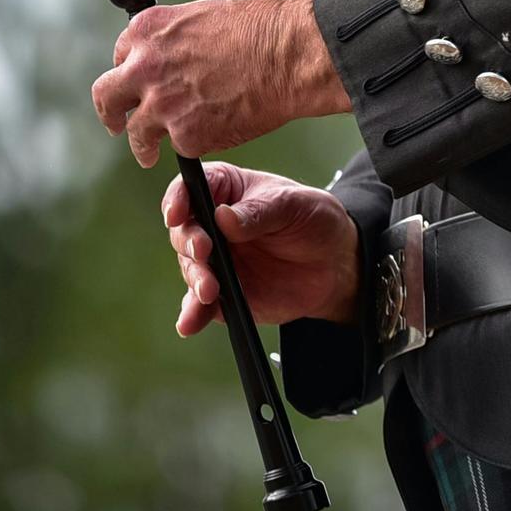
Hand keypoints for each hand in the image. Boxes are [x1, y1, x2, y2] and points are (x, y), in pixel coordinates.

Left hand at [91, 0, 350, 167]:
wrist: (285, 54)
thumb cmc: (258, 28)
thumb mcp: (203, 14)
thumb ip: (174, 37)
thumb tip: (173, 51)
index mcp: (147, 30)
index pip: (120, 55)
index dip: (131, 71)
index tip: (138, 83)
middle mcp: (144, 67)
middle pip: (107, 97)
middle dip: (111, 112)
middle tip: (116, 123)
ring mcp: (161, 105)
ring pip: (136, 133)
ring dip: (142, 143)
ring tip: (149, 153)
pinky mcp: (184, 136)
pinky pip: (179, 146)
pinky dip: (192, 143)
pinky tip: (209, 135)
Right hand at [165, 162, 362, 335]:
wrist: (333, 264)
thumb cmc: (311, 218)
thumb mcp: (292, 204)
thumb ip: (259, 212)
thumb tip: (222, 218)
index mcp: (226, 189)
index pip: (192, 187)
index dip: (178, 198)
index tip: (177, 213)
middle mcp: (212, 224)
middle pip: (184, 229)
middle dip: (189, 241)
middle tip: (204, 251)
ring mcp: (216, 260)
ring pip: (191, 268)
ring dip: (196, 279)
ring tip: (209, 290)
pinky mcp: (222, 294)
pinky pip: (200, 305)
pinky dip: (192, 314)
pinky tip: (189, 323)